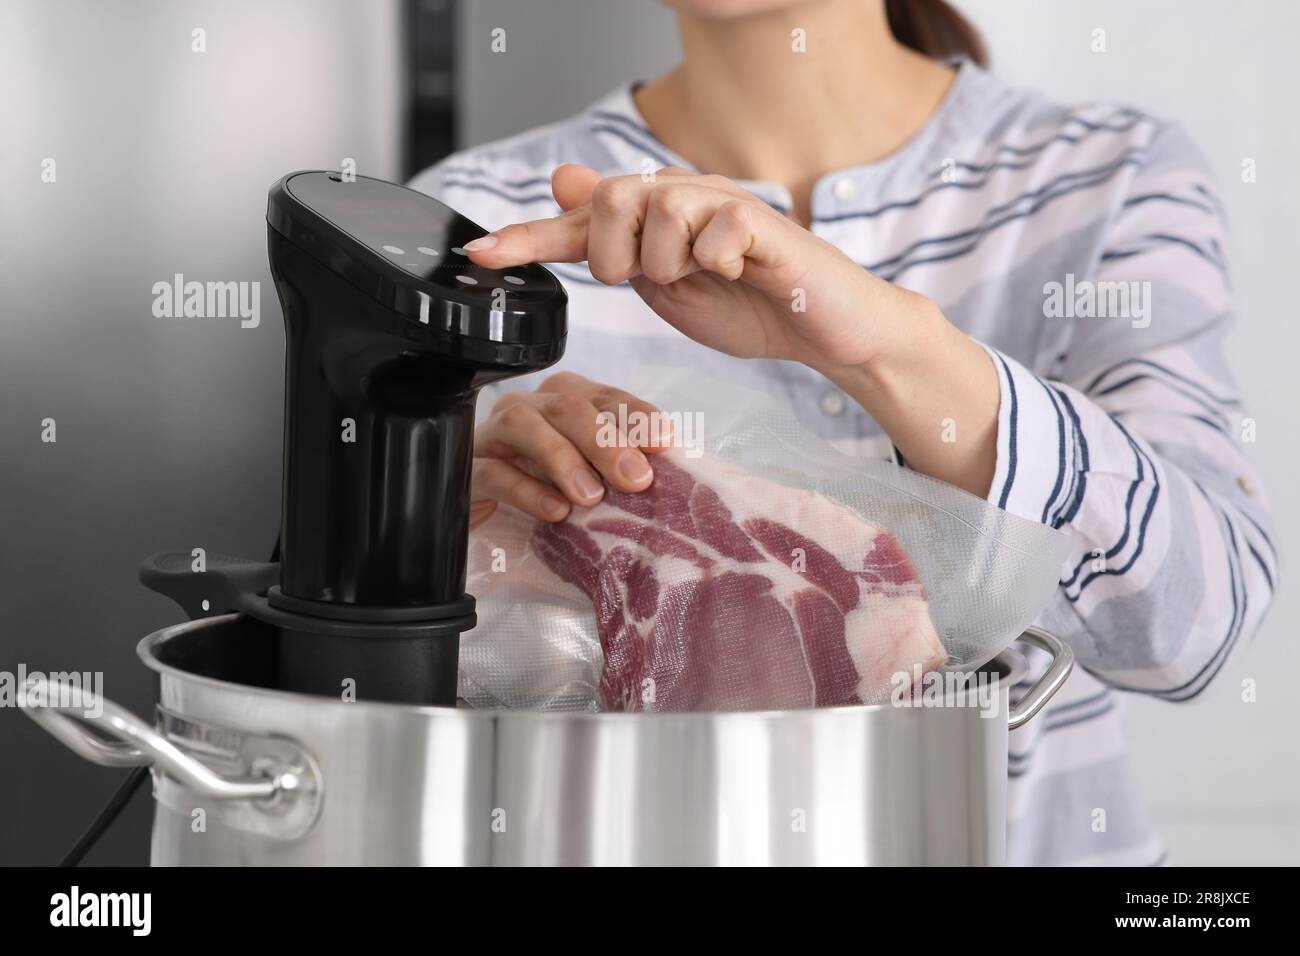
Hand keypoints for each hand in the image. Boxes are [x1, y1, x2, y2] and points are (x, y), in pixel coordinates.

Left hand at [467, 164, 999, 497]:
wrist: (824, 330)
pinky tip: (742, 270)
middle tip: (648, 280)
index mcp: (653, 218)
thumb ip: (615, 245)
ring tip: (705, 276)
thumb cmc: (749, 307)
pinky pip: (712, 231)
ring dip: (670, 263)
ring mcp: (721, 204)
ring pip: (655, 210)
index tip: (479, 255)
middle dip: (614, 254)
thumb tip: (563, 183)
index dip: (526, 237)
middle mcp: (682, 197)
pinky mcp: (761, 222)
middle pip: (609, 198)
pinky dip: (719, 262)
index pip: (579, 221)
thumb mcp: (666, 286)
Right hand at [469, 372, 672, 529]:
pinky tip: (554, 510)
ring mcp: (492, 436)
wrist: (481, 511)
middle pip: (566, 405)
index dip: (635, 415)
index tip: (664, 442)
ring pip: (523, 425)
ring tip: (590, 496)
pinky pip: (494, 472)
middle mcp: (527, 408)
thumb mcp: (586, 474)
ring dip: (562, 458)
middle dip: (605, 441)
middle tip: (635, 479)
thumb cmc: (541, 488)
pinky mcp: (468, 470)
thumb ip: (617, 467)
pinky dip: (527, 491)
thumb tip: (664, 476)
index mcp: (561, 400)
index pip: (603, 396)